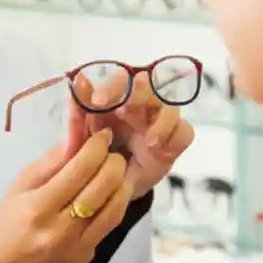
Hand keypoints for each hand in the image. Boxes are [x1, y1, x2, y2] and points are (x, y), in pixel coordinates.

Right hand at [0, 127, 132, 262]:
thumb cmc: (10, 216)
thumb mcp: (22, 182)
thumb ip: (53, 159)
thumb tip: (79, 134)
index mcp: (39, 206)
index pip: (79, 170)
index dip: (97, 147)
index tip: (103, 135)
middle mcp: (61, 228)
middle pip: (103, 186)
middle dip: (114, 162)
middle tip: (111, 152)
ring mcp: (78, 245)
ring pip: (115, 206)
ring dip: (122, 181)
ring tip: (117, 168)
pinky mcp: (88, 254)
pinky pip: (111, 222)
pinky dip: (117, 201)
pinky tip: (113, 190)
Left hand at [74, 70, 194, 199]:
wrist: (111, 182)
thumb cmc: (98, 150)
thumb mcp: (83, 133)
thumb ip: (80, 109)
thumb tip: (77, 80)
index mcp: (120, 96)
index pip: (122, 79)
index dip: (113, 87)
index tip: (98, 101)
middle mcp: (143, 102)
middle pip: (151, 87)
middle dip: (138, 96)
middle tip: (123, 111)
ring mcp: (161, 120)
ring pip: (171, 108)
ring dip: (162, 121)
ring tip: (149, 140)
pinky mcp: (175, 140)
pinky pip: (185, 132)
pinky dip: (174, 138)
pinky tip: (158, 149)